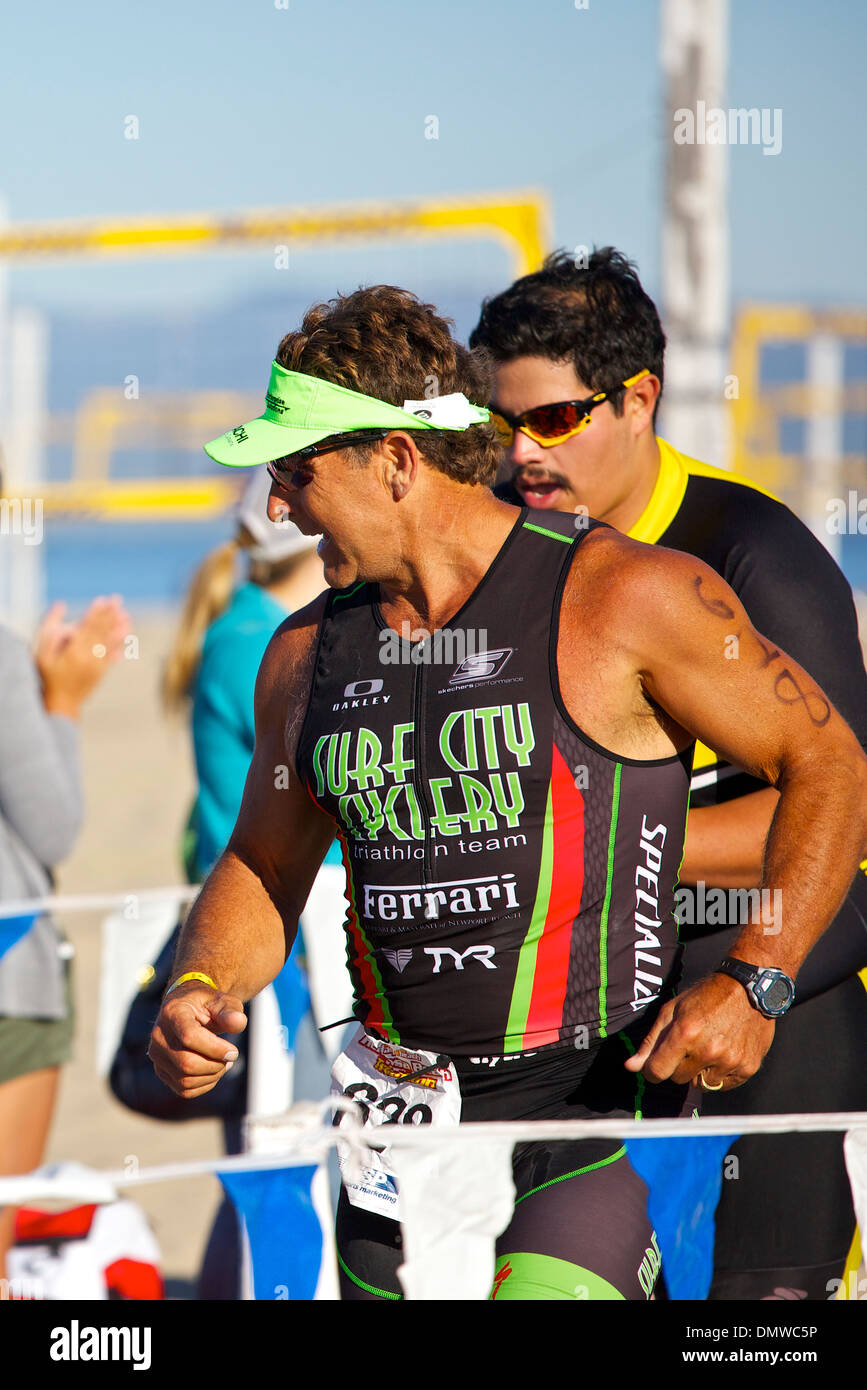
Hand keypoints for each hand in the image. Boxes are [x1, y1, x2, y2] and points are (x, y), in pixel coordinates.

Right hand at [35, 595, 130, 715]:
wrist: (60, 704)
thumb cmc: (47, 676)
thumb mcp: (41, 652)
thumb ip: (50, 627)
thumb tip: (60, 604)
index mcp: (74, 652)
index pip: (88, 627)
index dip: (96, 613)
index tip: (103, 600)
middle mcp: (89, 658)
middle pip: (102, 632)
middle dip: (110, 614)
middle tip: (117, 599)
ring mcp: (97, 666)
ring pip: (110, 643)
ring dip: (119, 628)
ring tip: (126, 616)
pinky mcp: (101, 672)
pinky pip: (112, 656)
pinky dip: (119, 645)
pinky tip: (126, 637)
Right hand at [148, 986, 247, 1098]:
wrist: (189, 1010)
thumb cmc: (208, 1005)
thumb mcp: (222, 1002)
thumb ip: (230, 1012)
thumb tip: (238, 1022)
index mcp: (172, 1012)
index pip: (189, 1037)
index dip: (215, 1049)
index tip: (234, 1051)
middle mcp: (158, 1035)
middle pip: (186, 1063)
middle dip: (215, 1065)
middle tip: (231, 1056)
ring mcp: (157, 1055)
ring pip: (185, 1080)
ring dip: (212, 1076)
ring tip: (224, 1062)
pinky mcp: (161, 1071)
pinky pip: (185, 1090)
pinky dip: (205, 1084)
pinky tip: (214, 1070)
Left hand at [623, 974, 775, 1090]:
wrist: (748, 988)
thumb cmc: (706, 997)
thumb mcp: (672, 1011)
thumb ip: (651, 1042)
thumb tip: (631, 1067)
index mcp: (685, 1033)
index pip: (657, 1072)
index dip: (652, 1069)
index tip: (656, 1064)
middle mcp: (708, 1050)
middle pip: (678, 1079)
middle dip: (679, 1065)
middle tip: (691, 1044)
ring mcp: (730, 1061)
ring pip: (701, 1084)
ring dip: (700, 1071)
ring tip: (710, 1046)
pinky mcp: (747, 1068)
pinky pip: (723, 1086)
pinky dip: (720, 1073)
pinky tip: (725, 1051)